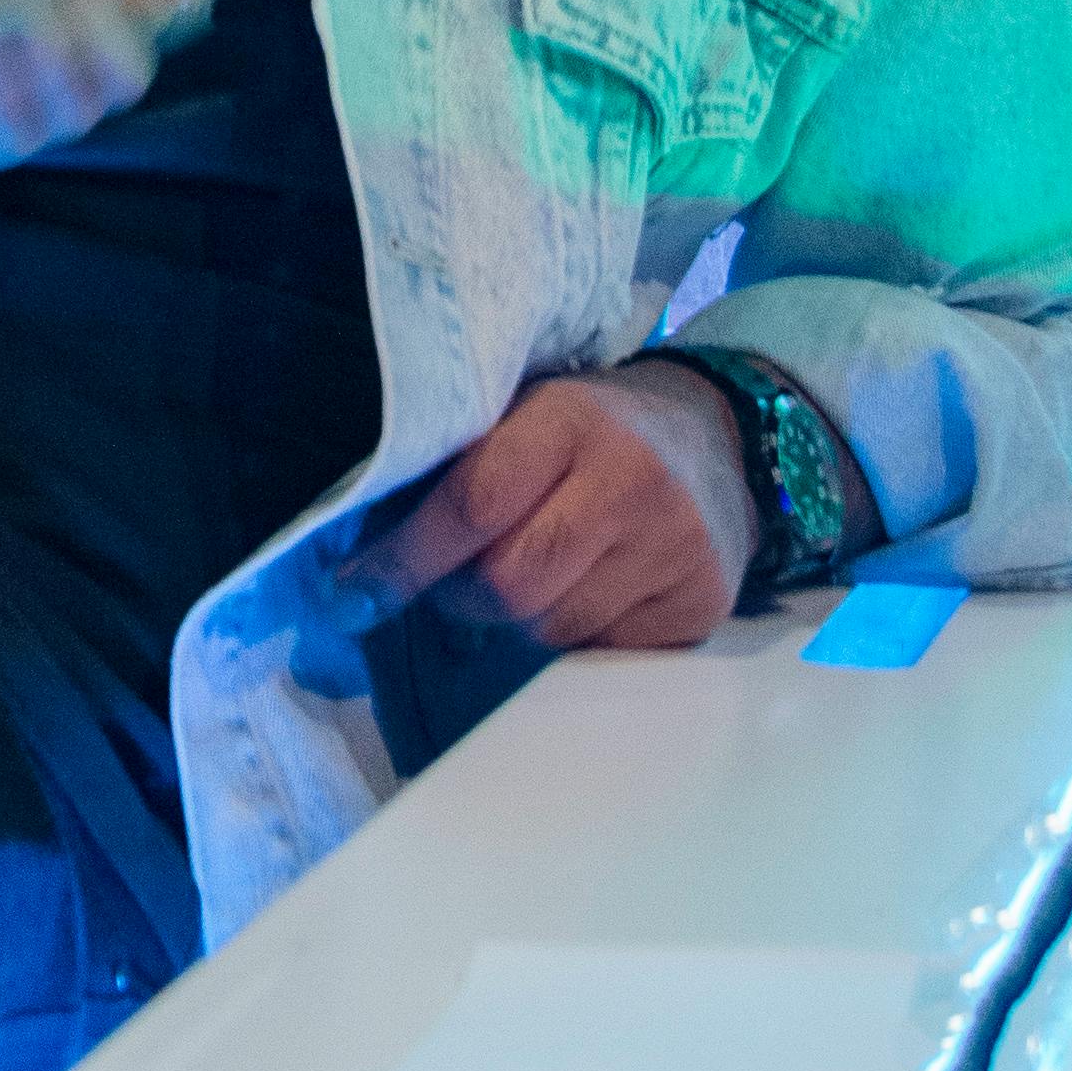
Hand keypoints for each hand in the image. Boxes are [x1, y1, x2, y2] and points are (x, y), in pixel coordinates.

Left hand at [343, 360, 758, 655]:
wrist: (720, 435)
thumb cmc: (590, 431)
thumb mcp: (524, 416)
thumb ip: (452, 475)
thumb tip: (350, 581)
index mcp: (569, 419)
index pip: (471, 505)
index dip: (403, 561)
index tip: (352, 597)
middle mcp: (630, 480)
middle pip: (508, 586)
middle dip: (461, 599)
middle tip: (452, 588)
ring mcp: (674, 545)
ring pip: (552, 631)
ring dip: (519, 626)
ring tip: (531, 582)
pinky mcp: (701, 602)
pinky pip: (606, 654)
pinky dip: (578, 639)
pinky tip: (589, 595)